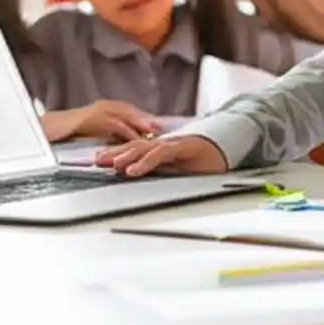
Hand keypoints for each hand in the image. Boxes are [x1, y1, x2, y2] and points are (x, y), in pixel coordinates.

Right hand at [40, 100, 160, 142]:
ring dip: (141, 125)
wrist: (49, 129)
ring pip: (126, 117)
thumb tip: (124, 139)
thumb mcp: (92, 129)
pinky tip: (136, 140)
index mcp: (106, 106)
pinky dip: (127, 133)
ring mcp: (99, 110)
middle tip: (163, 129)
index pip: (130, 111)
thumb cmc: (68, 132)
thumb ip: (108, 131)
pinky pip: (115, 125)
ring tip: (154, 135)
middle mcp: (105, 105)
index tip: (159, 127)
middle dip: (147, 119)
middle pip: (131, 111)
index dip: (145, 118)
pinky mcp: (94, 119)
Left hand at [94, 135, 227, 176]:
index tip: (99, 161)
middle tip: (95, 161)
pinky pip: (159, 155)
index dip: (116, 153)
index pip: (134, 149)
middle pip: (133, 146)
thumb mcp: (178, 171)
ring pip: (143, 148)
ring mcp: (172, 144)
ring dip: (124, 156)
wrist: (227, 152)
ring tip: (110, 164)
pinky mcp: (181, 148)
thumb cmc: (204, 162)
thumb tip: (141, 180)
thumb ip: (161, 171)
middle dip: (113, 153)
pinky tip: (132, 170)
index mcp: (160, 149)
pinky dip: (144, 163)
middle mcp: (163, 144)